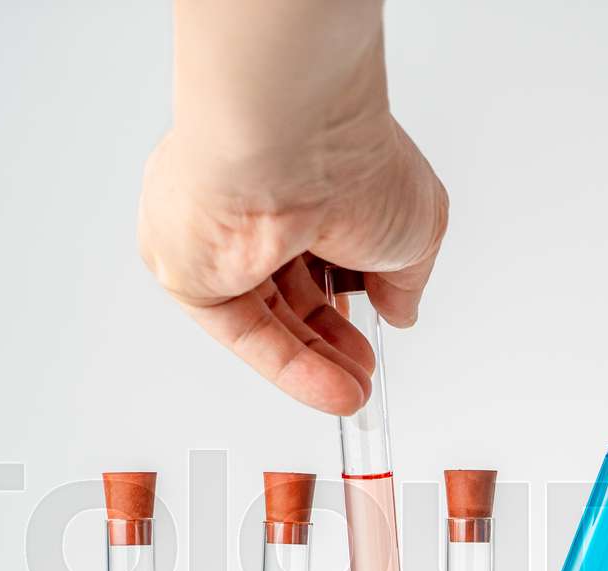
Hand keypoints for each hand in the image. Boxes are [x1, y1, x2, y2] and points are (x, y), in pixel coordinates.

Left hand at [139, 1, 446, 415]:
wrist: (289, 143)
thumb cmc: (350, 158)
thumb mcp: (419, 226)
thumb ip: (408, 278)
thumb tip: (402, 309)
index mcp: (308, 179)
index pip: (327, 249)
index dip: (356, 293)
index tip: (382, 322)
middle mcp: (258, 203)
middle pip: (293, 290)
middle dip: (334, 339)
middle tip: (363, 371)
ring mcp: (219, 236)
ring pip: (268, 317)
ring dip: (317, 361)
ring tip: (354, 390)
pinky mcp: (189, 269)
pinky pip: (239, 330)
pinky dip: (287, 365)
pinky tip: (331, 388)